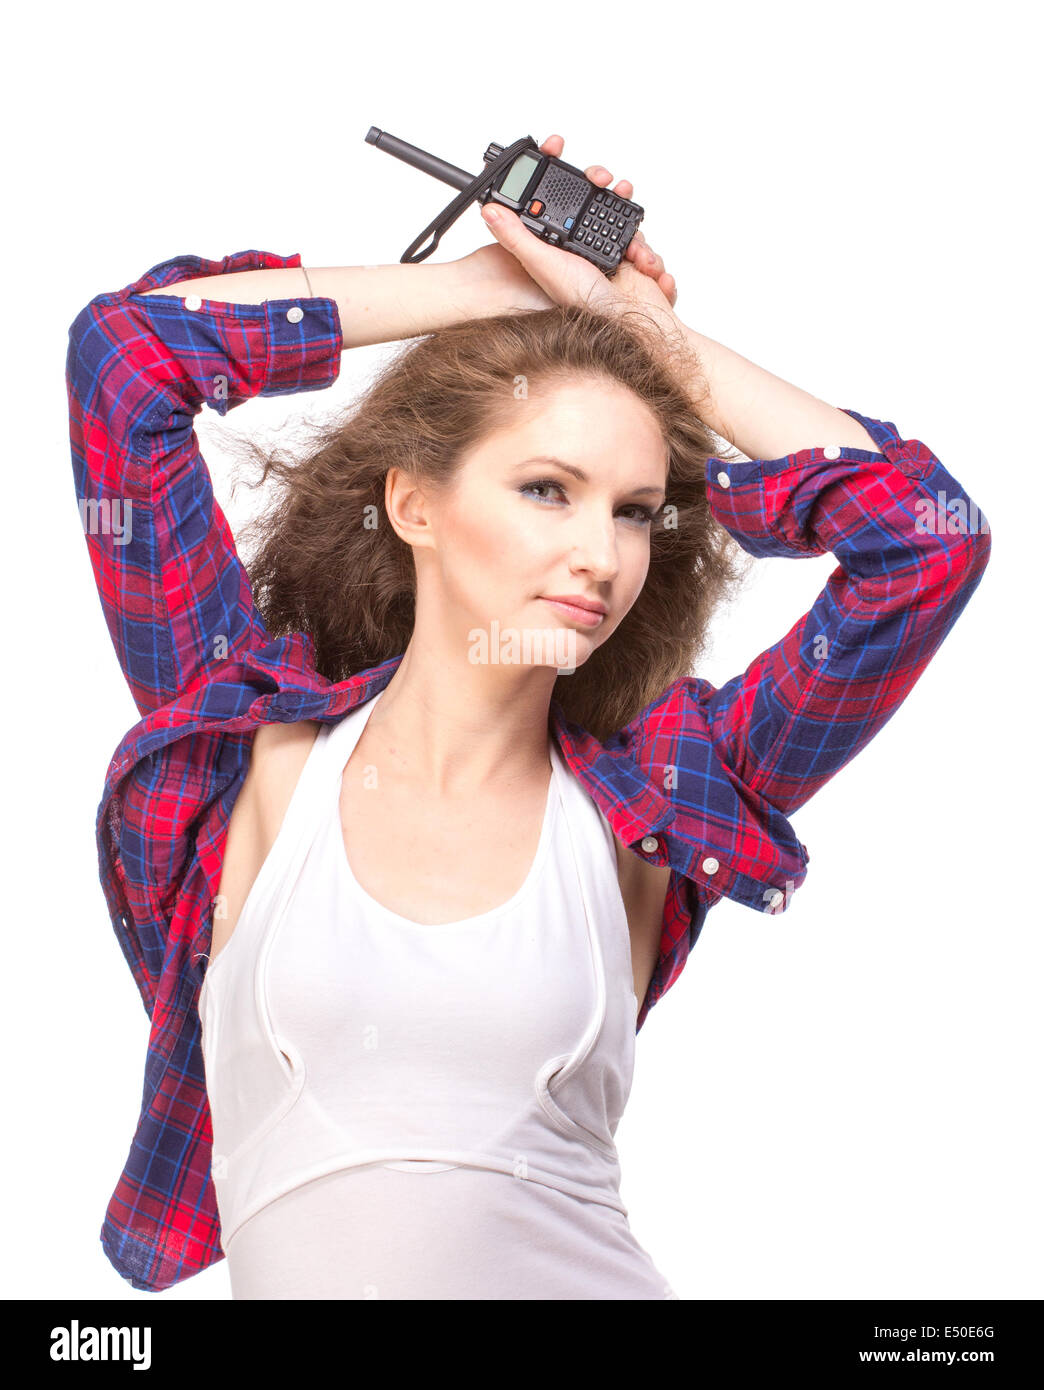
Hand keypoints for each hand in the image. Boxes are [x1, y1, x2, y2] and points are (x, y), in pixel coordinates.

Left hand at [459, 134, 678, 318]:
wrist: (633, 331)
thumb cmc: (587, 306)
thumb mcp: (545, 265)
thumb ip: (517, 237)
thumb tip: (489, 211)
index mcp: (561, 249)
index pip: (557, 203)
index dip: (556, 173)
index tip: (556, 147)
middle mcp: (586, 252)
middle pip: (595, 203)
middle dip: (607, 191)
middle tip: (609, 182)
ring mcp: (614, 257)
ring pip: (624, 221)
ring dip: (633, 227)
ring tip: (634, 249)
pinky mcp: (638, 266)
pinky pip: (646, 245)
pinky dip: (650, 256)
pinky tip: (645, 269)